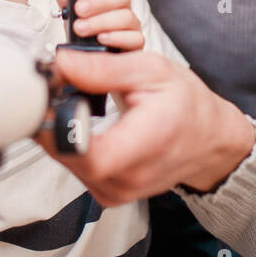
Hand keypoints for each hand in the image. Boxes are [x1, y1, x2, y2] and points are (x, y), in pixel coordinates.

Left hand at [36, 49, 254, 204]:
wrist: (210, 138)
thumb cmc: (188, 106)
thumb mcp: (151, 71)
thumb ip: (103, 68)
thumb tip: (63, 62)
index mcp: (141, 146)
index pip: (80, 150)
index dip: (53, 125)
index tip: (45, 98)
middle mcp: (127, 179)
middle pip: (65, 156)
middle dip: (51, 121)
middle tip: (52, 91)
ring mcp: (117, 192)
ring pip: (66, 164)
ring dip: (59, 133)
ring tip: (70, 104)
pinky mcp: (110, 194)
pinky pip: (77, 170)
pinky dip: (72, 146)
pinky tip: (80, 125)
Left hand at [53, 0, 142, 51]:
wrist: (92, 63)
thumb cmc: (87, 37)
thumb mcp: (73, 18)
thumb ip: (68, 3)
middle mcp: (125, 10)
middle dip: (100, 1)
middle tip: (80, 9)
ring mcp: (132, 28)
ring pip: (127, 17)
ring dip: (101, 21)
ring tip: (82, 28)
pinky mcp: (135, 46)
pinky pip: (134, 39)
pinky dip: (116, 37)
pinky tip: (101, 38)